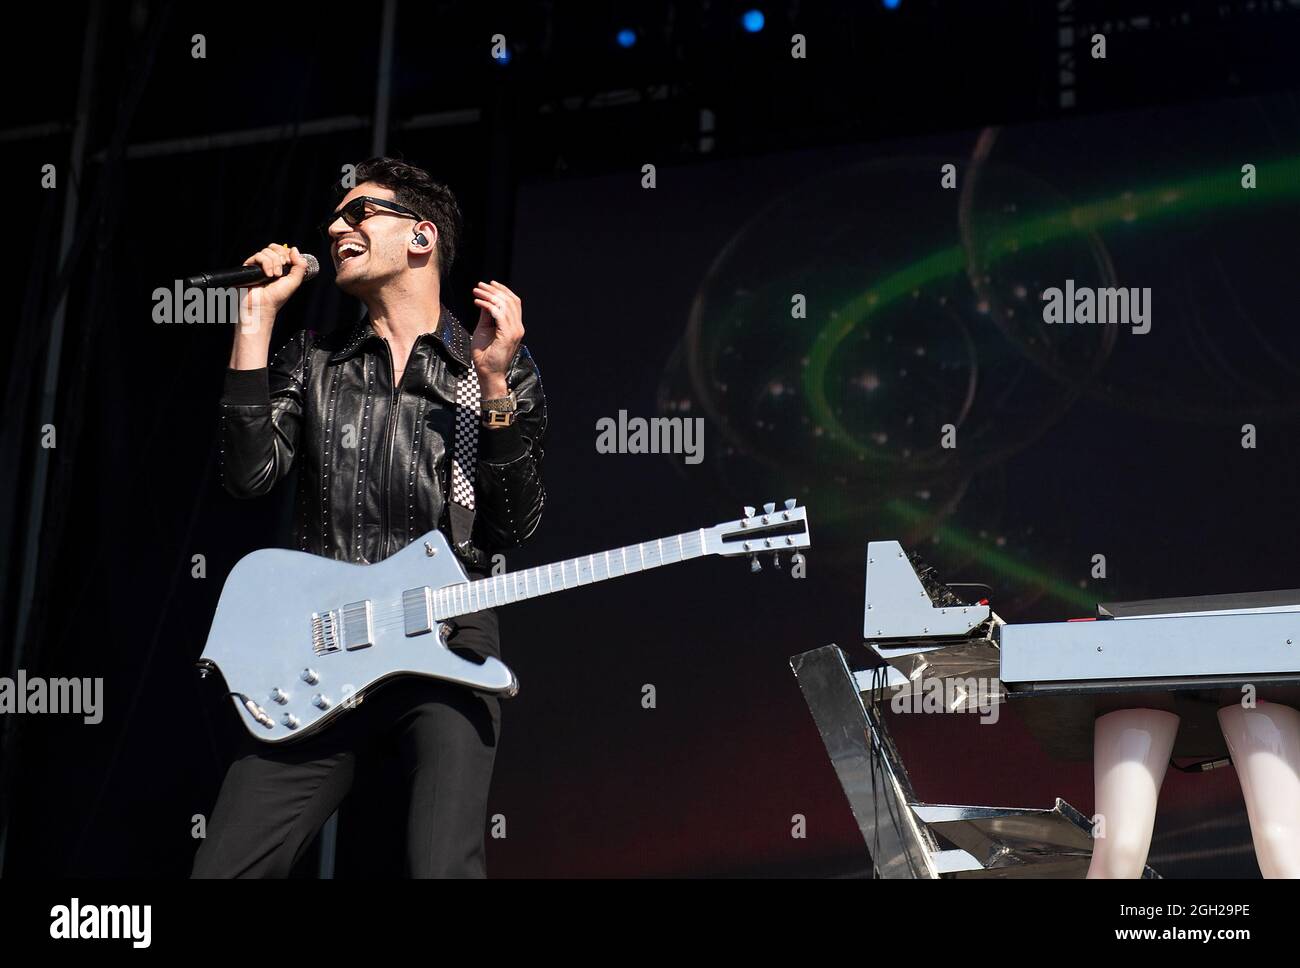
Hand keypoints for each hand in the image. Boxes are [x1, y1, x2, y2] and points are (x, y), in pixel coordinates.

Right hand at [237, 243, 308, 335]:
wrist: (262, 305)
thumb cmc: (277, 297)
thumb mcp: (294, 281)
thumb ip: (299, 266)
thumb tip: (295, 249)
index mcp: (280, 267)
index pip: (283, 250)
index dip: (287, 253)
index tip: (290, 263)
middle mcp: (269, 264)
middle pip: (274, 247)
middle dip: (281, 256)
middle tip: (283, 267)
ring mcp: (258, 265)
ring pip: (267, 251)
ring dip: (274, 263)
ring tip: (274, 276)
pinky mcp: (249, 266)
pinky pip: (258, 256)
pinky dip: (266, 264)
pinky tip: (268, 275)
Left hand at [471, 280, 523, 397]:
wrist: (488, 373)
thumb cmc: (485, 355)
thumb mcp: (484, 330)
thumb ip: (487, 316)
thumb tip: (484, 301)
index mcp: (515, 326)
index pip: (514, 302)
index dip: (503, 290)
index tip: (489, 284)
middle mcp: (518, 327)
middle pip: (510, 300)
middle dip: (494, 290)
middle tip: (480, 285)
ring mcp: (514, 331)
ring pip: (504, 304)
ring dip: (489, 295)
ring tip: (477, 291)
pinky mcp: (507, 335)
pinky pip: (498, 313)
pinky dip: (487, 305)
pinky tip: (477, 302)